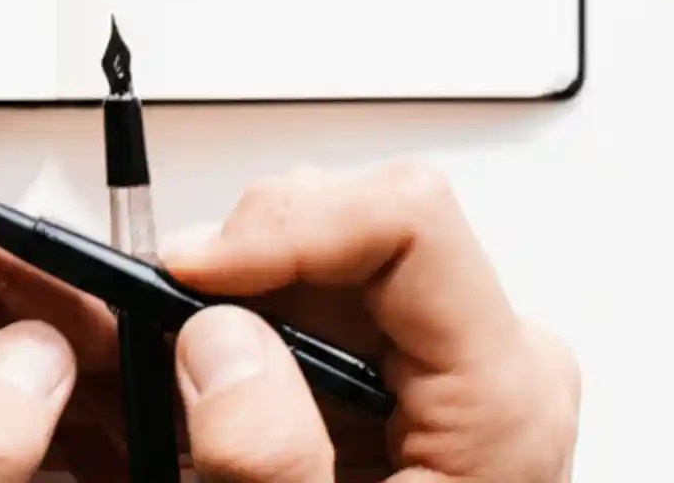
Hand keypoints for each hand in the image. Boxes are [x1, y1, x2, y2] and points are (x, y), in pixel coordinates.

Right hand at [164, 161, 580, 481]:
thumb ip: (271, 463)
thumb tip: (217, 339)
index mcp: (501, 396)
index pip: (411, 223)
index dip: (289, 223)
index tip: (194, 270)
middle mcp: (490, 350)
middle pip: (358, 216)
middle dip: (246, 255)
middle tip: (172, 321)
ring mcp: (448, 344)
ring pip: (329, 235)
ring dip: (241, 279)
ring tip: (194, 358)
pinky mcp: (407, 349)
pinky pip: (318, 277)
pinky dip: (249, 299)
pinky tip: (225, 360)